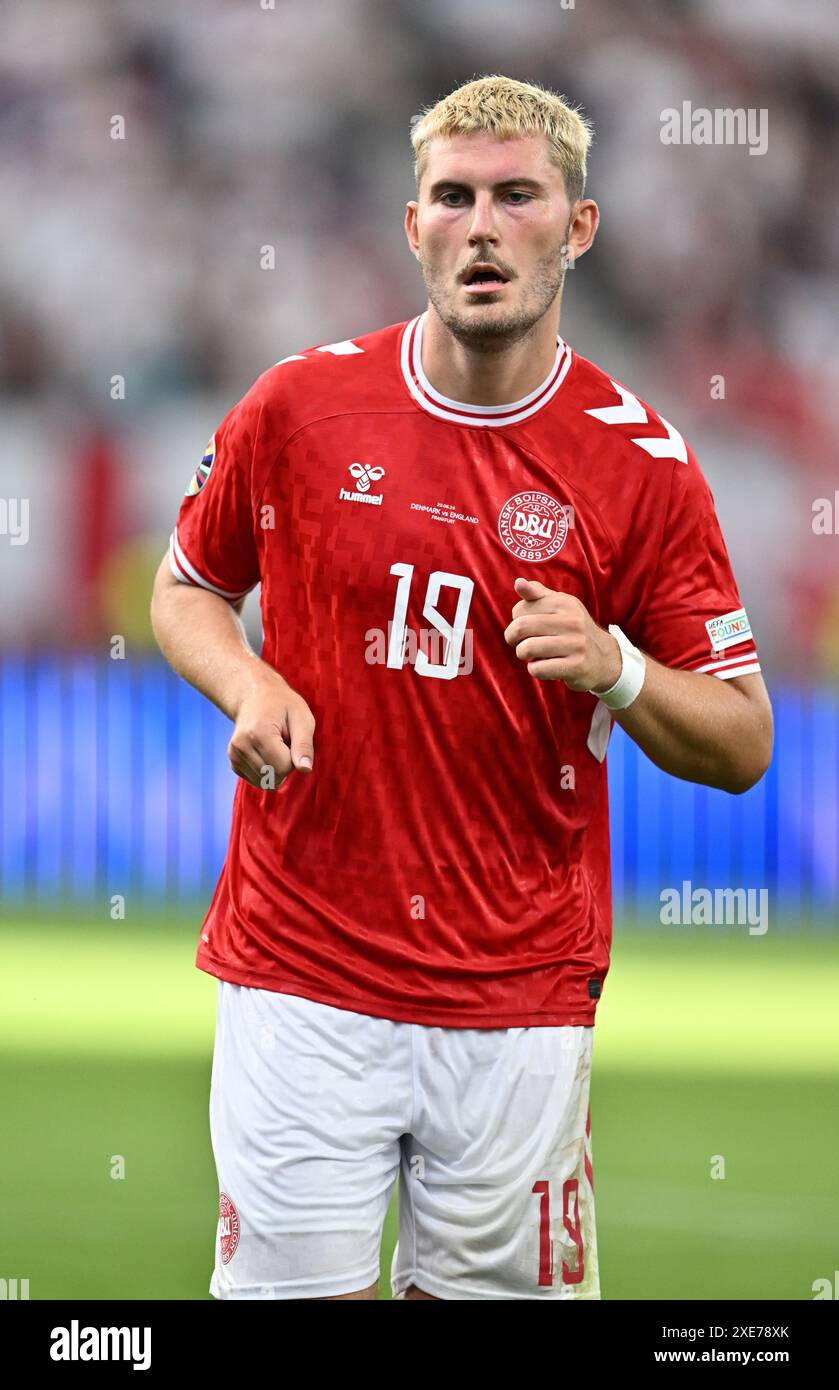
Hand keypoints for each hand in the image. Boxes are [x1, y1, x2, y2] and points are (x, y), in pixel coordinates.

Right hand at [227, 670, 315, 790]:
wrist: (254, 696)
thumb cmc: (283, 705)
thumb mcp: (301, 717)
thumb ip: (304, 745)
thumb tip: (305, 770)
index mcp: (258, 733)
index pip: (284, 767)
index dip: (294, 757)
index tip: (291, 738)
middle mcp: (241, 746)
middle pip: (274, 777)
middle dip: (286, 765)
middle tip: (284, 742)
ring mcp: (234, 755)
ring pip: (266, 782)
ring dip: (276, 768)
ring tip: (275, 745)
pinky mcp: (233, 762)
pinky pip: (258, 781)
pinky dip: (267, 771)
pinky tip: (265, 751)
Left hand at [503, 577, 621, 690]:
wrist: (604, 658)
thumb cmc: (573, 630)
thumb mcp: (560, 607)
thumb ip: (537, 594)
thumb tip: (518, 583)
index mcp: (564, 603)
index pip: (520, 609)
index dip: (515, 620)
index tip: (525, 627)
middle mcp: (572, 621)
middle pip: (521, 627)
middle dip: (512, 638)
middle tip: (519, 643)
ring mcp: (576, 644)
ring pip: (527, 649)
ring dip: (523, 654)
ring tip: (532, 655)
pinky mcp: (576, 667)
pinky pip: (538, 669)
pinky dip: (535, 669)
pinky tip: (544, 666)